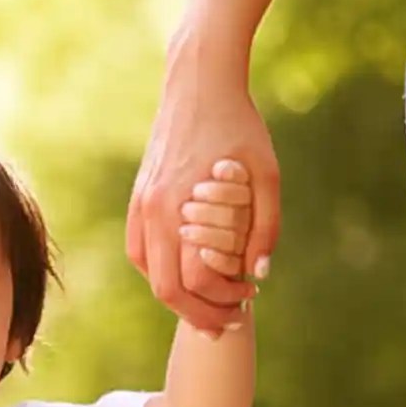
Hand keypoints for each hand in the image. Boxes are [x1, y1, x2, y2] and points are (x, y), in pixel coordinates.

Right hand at [127, 75, 278, 332]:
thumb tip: (258, 274)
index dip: (218, 301)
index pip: (189, 282)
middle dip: (196, 312)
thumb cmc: (238, 126)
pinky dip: (162, 269)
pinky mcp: (139, 199)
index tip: (248, 299)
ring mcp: (140, 206)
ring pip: (148, 272)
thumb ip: (265, 227)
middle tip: (227, 321)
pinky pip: (141, 250)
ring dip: (177, 293)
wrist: (197, 85)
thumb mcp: (266, 175)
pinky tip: (188, 269)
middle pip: (163, 288)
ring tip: (210, 299)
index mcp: (179, 209)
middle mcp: (152, 212)